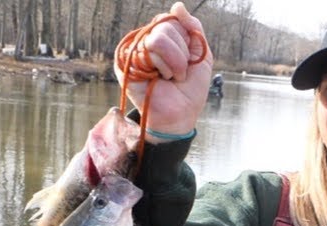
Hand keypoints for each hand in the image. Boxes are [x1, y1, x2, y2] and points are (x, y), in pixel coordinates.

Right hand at [116, 2, 213, 140]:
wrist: (181, 114)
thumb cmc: (190, 88)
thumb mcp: (201, 53)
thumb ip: (193, 27)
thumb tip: (177, 5)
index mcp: (163, 37)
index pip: (172, 19)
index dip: (186, 40)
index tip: (188, 59)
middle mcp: (147, 41)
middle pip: (166, 25)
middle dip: (181, 53)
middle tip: (179, 72)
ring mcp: (135, 51)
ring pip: (159, 37)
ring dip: (174, 62)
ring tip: (170, 77)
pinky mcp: (126, 63)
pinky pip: (150, 50)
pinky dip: (164, 66)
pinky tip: (159, 79)